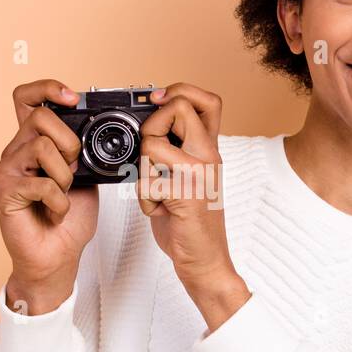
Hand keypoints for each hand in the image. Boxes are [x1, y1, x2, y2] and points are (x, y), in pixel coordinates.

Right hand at [0, 79, 98, 313]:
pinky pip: (41, 183)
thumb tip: (89, 130)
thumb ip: (82, 151)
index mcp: (33, 142)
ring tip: (61, 196)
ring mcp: (6, 170)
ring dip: (65, 177)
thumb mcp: (86, 176)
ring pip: (43, 148)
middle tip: (73, 171)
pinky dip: (59, 202)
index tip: (72, 98)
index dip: (48, 88)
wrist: (57, 257)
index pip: (28, 97)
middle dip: (69, 143)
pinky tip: (54, 212)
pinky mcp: (4, 192)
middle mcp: (15, 151)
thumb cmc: (69, 219)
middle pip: (40, 117)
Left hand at [138, 83, 249, 329]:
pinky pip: (147, 182)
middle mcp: (208, 156)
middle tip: (151, 156)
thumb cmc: (190, 221)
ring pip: (151, 146)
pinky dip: (144, 200)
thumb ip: (175, 150)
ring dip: (142, 173)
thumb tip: (146, 126)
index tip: (156, 102)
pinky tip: (159, 210)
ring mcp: (199, 174)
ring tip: (156, 192)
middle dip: (150, 127)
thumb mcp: (188, 177)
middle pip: (176, 108)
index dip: (178, 91)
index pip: (206, 99)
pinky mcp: (186, 195)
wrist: (205, 259)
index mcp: (209, 149)